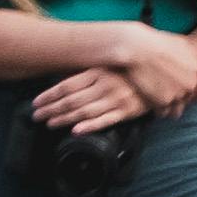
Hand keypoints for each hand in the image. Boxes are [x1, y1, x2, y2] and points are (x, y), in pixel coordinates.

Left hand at [29, 65, 149, 135]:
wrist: (161, 75)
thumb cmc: (130, 70)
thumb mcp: (108, 66)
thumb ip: (88, 74)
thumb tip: (63, 80)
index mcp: (98, 72)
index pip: (66, 86)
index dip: (49, 95)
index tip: (36, 103)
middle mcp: (105, 85)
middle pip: (71, 100)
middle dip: (51, 109)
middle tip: (37, 116)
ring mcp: (116, 99)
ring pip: (84, 112)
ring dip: (64, 119)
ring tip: (50, 123)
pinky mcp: (126, 111)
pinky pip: (105, 120)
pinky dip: (90, 126)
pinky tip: (76, 131)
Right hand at [97, 28, 196, 113]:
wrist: (136, 49)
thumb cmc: (158, 43)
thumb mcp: (183, 44)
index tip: (193, 94)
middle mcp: (191, 85)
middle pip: (190, 102)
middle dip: (182, 97)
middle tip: (168, 87)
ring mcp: (177, 95)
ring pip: (177, 110)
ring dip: (171, 106)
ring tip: (160, 94)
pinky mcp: (162, 103)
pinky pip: (163, 113)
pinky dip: (158, 109)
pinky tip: (152, 98)